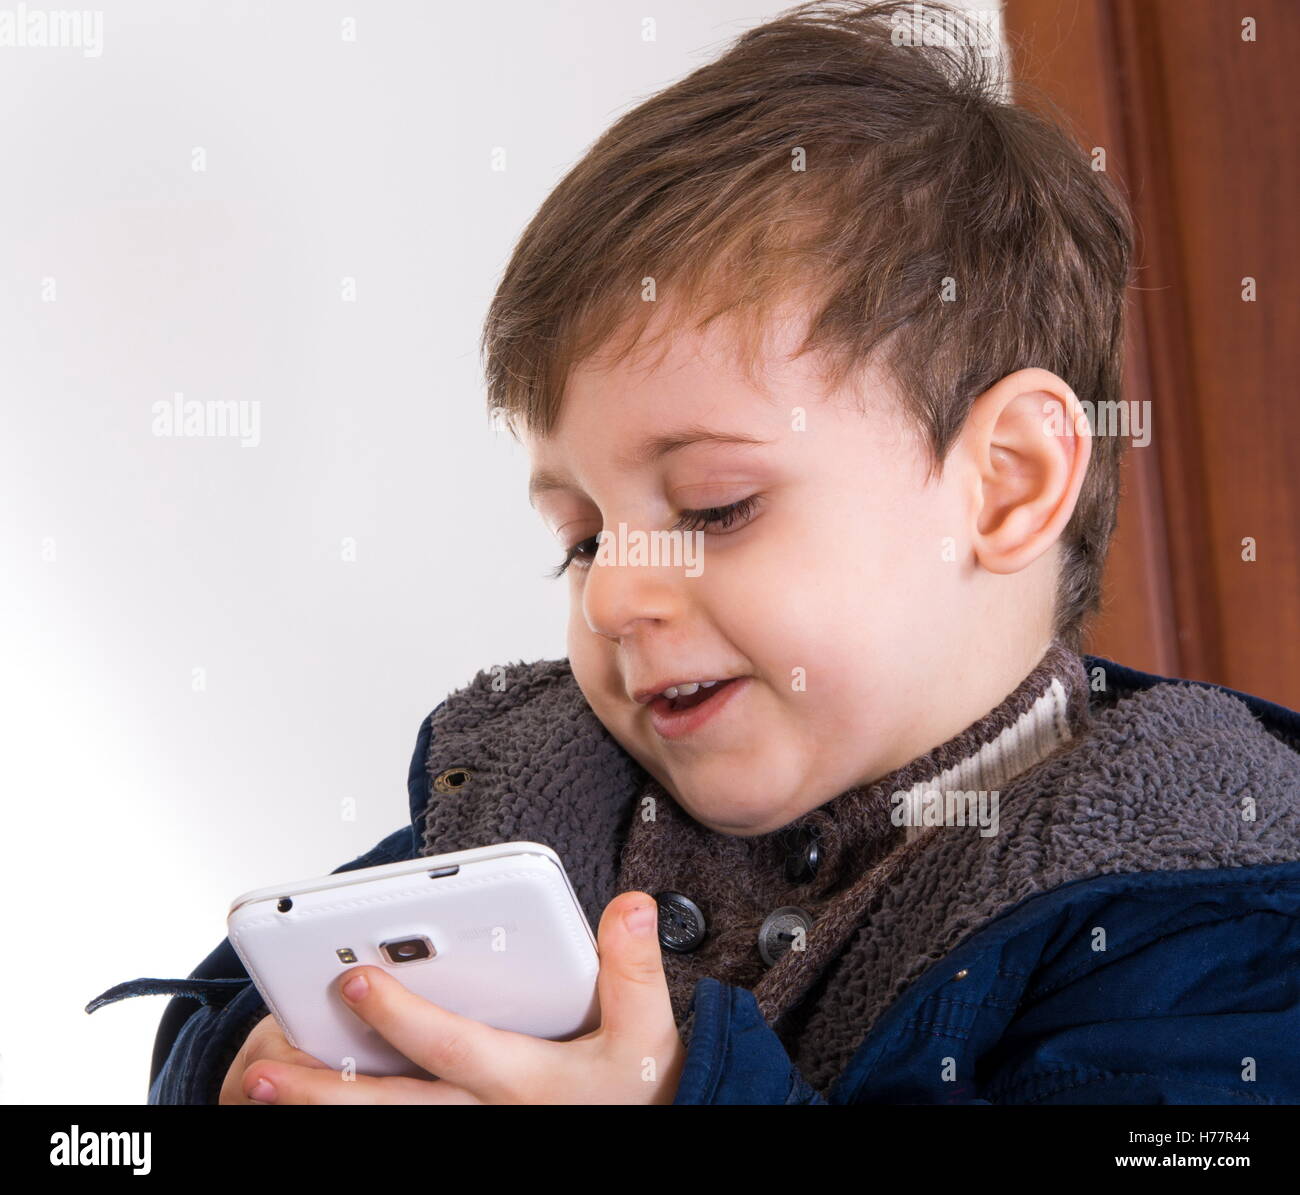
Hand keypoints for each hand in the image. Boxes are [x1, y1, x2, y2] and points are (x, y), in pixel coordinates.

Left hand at [233, 891, 685, 1103]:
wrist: (644, 1126)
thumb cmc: (634, 1084)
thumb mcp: (646, 1029)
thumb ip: (634, 968)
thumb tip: (630, 906)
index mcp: (524, 1082)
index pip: (452, 1048)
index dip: (403, 1017)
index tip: (357, 982)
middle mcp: (484, 1118)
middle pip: (394, 1107)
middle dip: (328, 1089)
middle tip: (267, 1064)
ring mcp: (468, 1136)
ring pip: (386, 1128)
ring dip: (322, 1110)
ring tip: (262, 1085)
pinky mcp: (459, 1141)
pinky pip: (396, 1135)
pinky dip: (349, 1123)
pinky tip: (306, 1105)